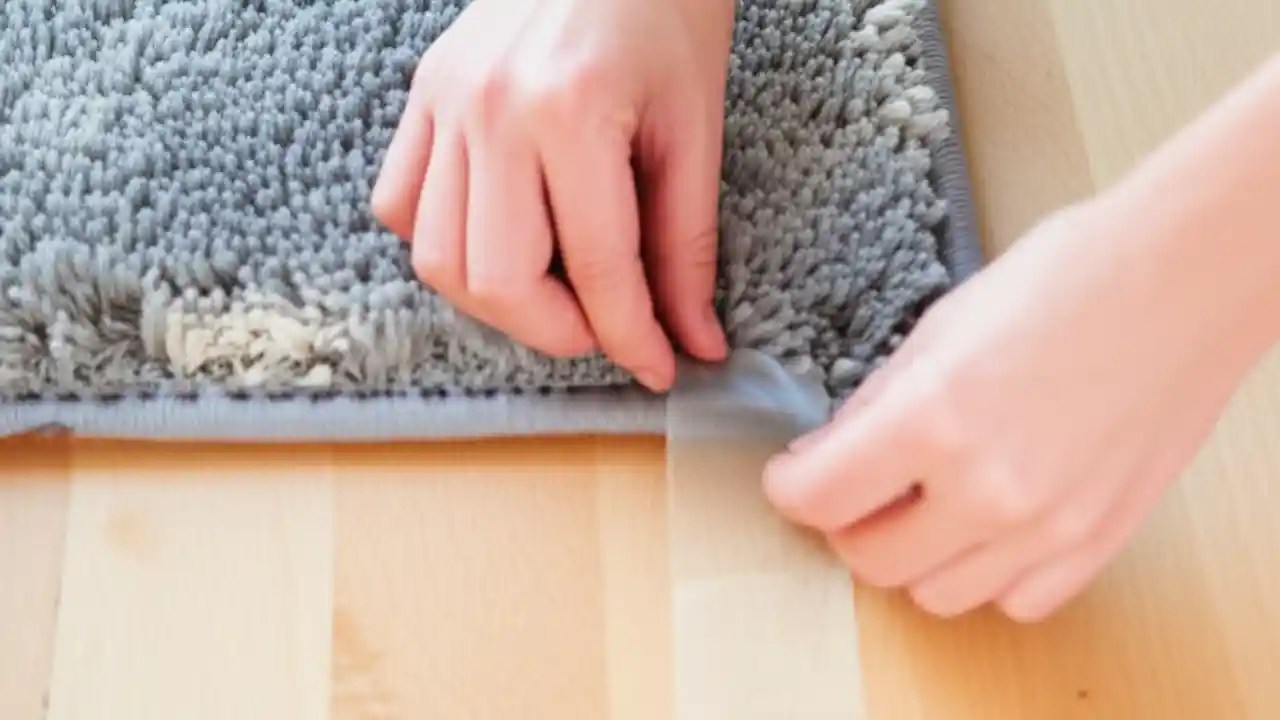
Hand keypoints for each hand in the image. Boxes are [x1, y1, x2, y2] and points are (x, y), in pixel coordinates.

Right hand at [371, 0, 734, 389]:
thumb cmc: (668, 10)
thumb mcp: (695, 127)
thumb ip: (687, 245)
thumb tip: (690, 339)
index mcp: (569, 111)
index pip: (598, 268)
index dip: (632, 337)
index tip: (659, 368)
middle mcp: (489, 109)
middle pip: (495, 281)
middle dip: (558, 332)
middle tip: (606, 327)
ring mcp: (443, 101)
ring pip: (437, 257)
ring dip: (498, 300)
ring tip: (557, 288)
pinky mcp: (421, 95)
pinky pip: (402, 205)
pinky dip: (445, 243)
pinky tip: (500, 235)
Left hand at [763, 204, 1260, 621]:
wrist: (1184, 279)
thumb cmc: (1068, 278)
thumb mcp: (940, 327)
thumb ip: (876, 405)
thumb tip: (826, 455)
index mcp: (935, 417)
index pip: (818, 498)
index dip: (789, 488)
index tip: (792, 476)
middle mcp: (989, 487)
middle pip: (870, 561)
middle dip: (845, 524)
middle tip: (854, 488)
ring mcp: (1049, 525)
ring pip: (937, 595)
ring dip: (912, 555)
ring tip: (923, 503)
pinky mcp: (1098, 540)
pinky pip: (1016, 600)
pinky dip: (986, 573)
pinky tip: (987, 522)